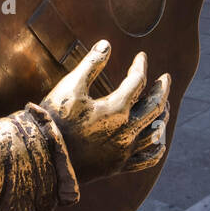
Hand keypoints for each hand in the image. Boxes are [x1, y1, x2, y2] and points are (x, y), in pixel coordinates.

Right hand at [40, 41, 169, 184]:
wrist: (44, 158)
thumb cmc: (54, 119)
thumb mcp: (70, 87)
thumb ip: (90, 64)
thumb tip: (106, 43)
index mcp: (116, 110)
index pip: (137, 81)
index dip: (141, 66)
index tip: (141, 56)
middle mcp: (125, 132)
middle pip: (155, 107)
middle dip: (162, 89)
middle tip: (165, 79)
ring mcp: (123, 151)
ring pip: (155, 133)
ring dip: (162, 116)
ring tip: (164, 106)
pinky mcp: (118, 166)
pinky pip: (146, 159)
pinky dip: (157, 148)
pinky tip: (159, 141)